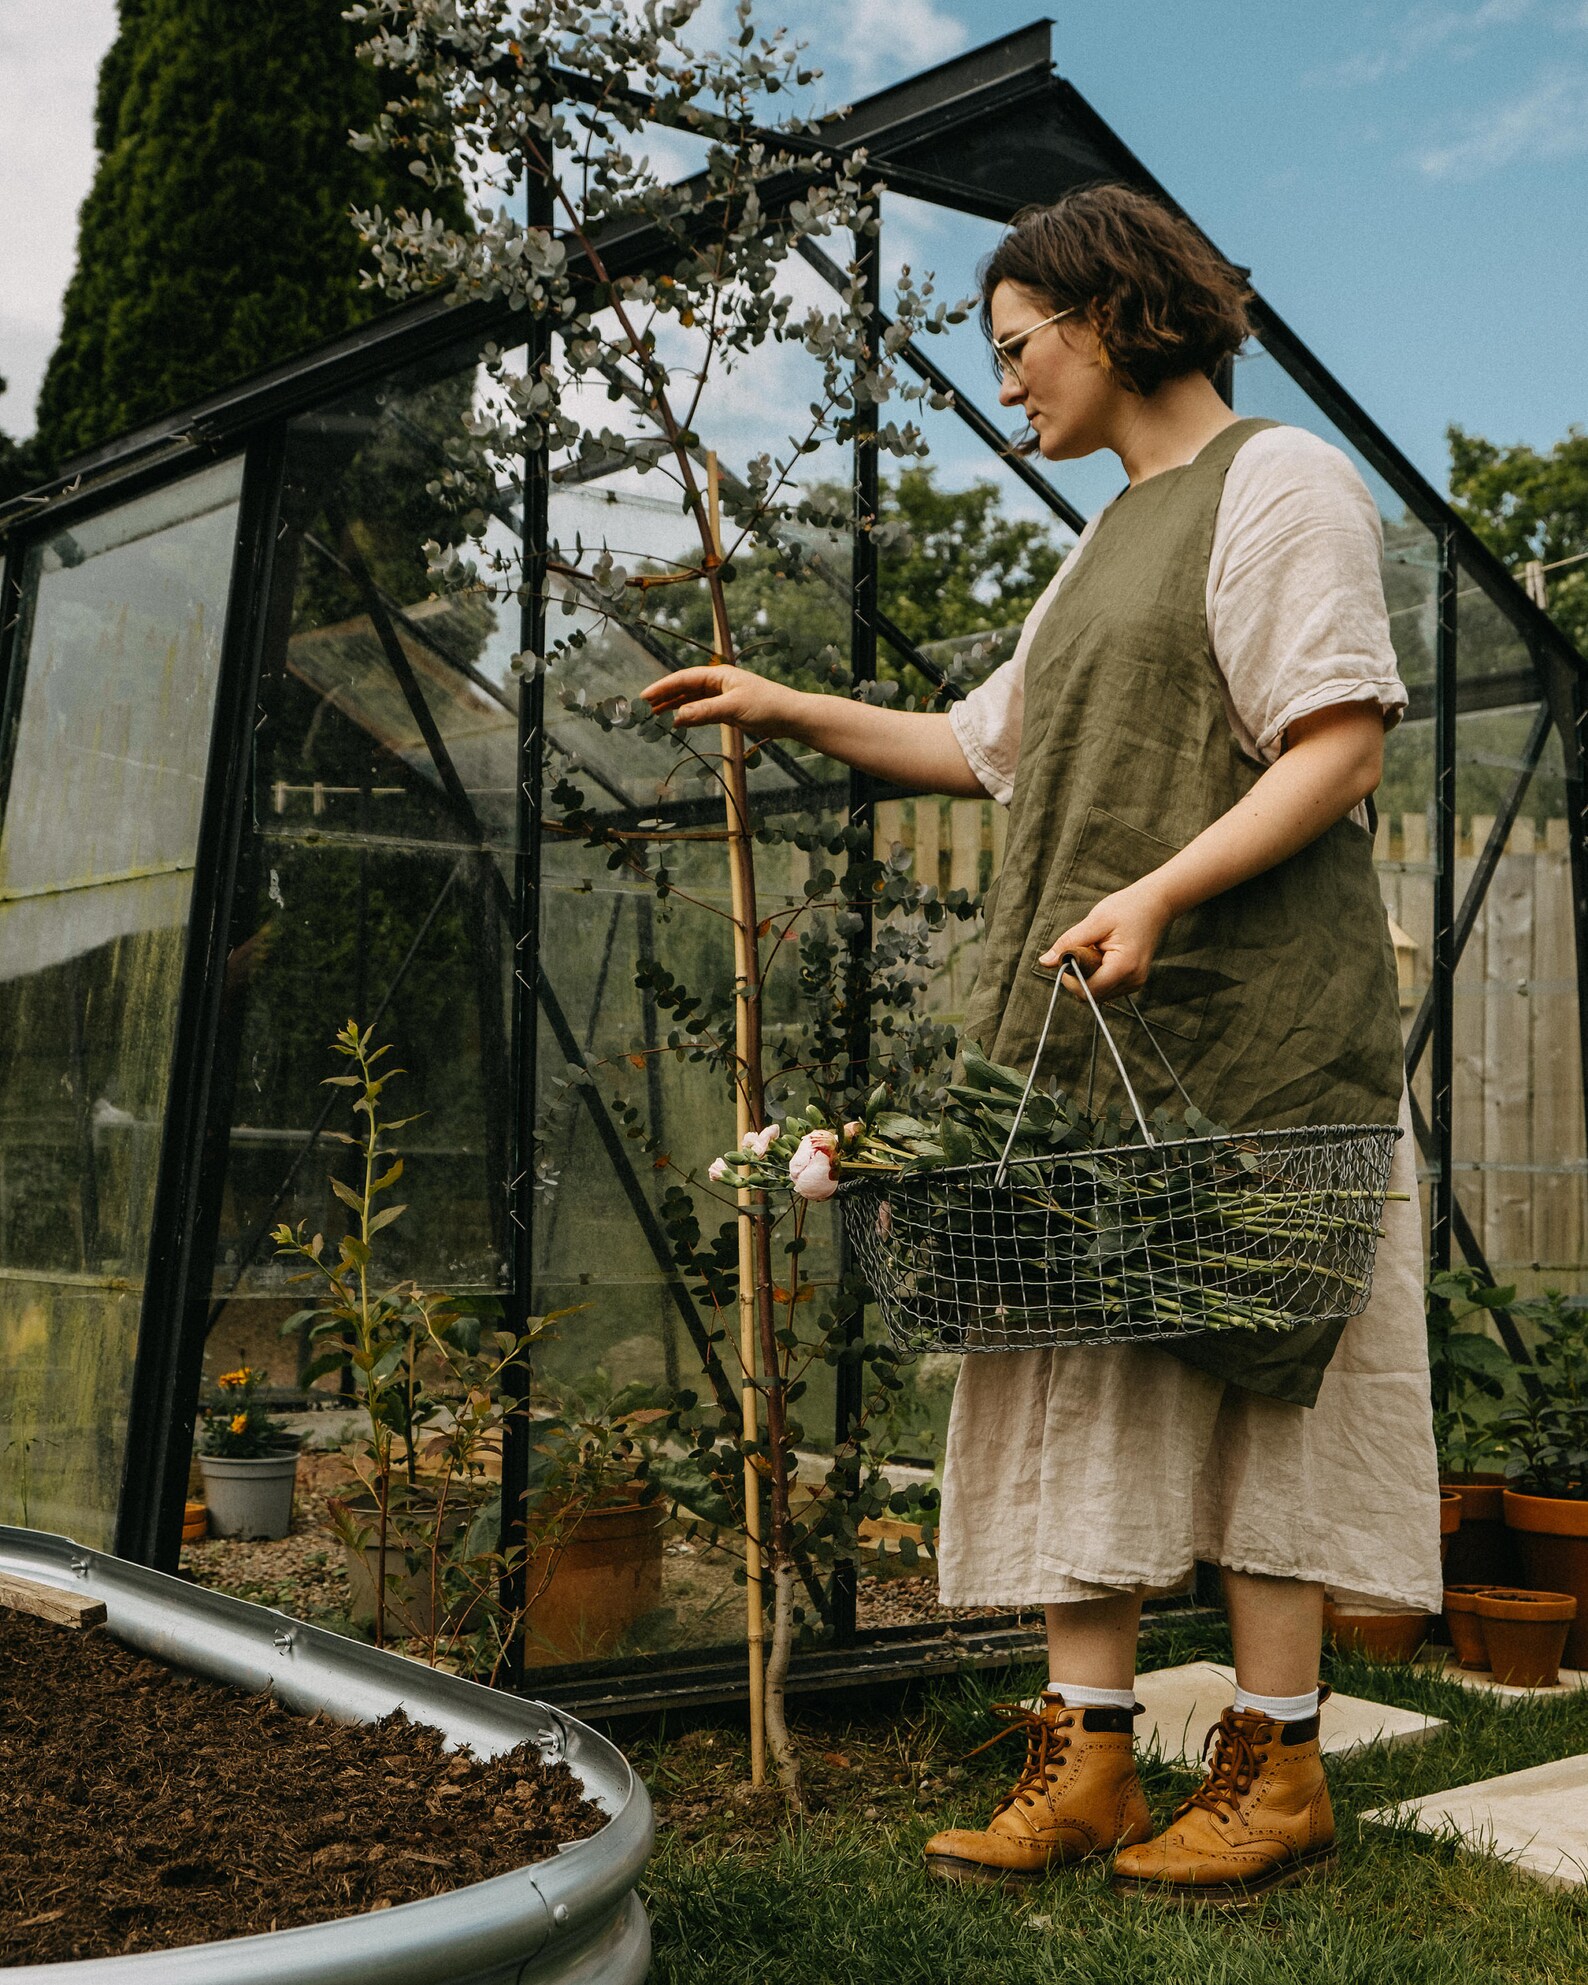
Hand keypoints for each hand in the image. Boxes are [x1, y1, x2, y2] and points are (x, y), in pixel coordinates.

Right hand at [639, 664, 803, 737]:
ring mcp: (723, 696)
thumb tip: (677, 716)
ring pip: (692, 699)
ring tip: (654, 715)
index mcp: (718, 674)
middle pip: (685, 688)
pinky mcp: (728, 710)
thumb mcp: (733, 708)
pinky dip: (689, 715)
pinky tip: (678, 721)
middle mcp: (718, 683)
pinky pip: (702, 711)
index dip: (662, 687)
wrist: (791, 716)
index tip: (644, 696)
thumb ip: (705, 711)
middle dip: (664, 696)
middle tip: (643, 707)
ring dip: (674, 706)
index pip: (683, 678)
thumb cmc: (767, 705)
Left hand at [1040, 877, 1175, 1000]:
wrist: (1157, 904)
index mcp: (1124, 967)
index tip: (1070, 955)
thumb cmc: (1127, 908)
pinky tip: (1104, 954)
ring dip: (1089, 975)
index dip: (1071, 978)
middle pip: (1091, 995)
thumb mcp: (1095, 921)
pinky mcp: (1134, 981)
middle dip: (1079, 976)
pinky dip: (1099, 974)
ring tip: (1097, 949)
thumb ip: (1069, 942)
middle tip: (1085, 948)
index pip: (1087, 991)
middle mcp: (1133, 981)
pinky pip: (1107, 987)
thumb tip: (1045, 962)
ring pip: (1098, 993)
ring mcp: (1135, 983)